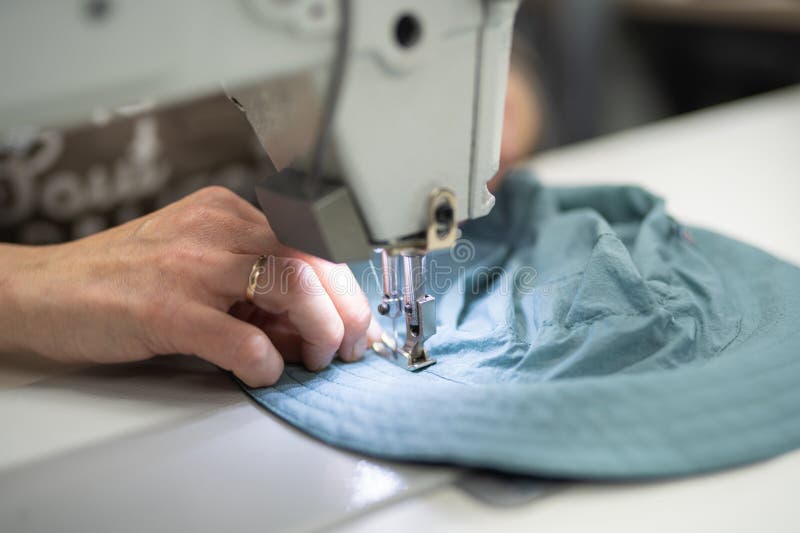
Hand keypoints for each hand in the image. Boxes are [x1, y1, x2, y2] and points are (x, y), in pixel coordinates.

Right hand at [1, 186, 381, 385]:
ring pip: (290, 284)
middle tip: (349, 346)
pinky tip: (265, 371)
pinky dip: (266, 359)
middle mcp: (215, 230)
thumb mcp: (199, 269)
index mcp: (227, 215)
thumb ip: (253, 292)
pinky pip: (239, 335)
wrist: (43, 290)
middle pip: (313, 257)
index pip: (311, 240)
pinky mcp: (165, 308)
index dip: (345, 285)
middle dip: (345, 308)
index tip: (356, 320)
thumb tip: (309, 331)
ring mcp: (190, 266)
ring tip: (315, 358)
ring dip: (319, 328)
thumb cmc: (122, 280)